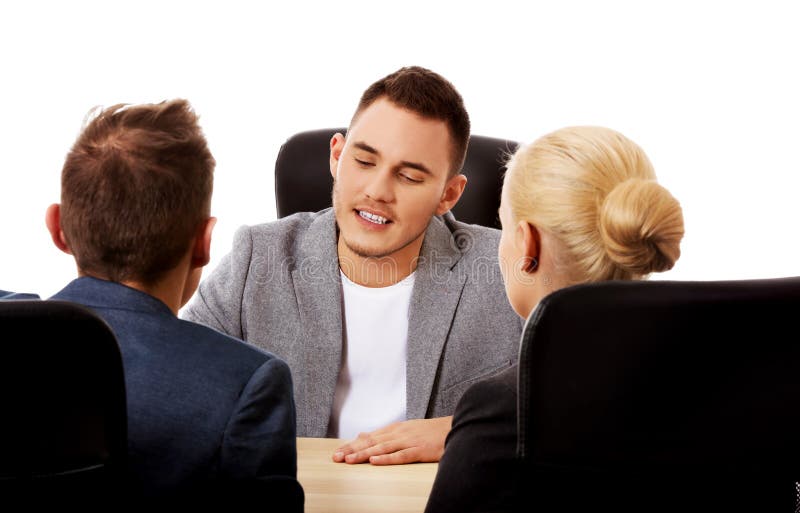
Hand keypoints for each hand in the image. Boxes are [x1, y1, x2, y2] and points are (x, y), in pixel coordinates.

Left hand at [332, 416, 452, 464]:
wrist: (455, 427)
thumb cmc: (431, 432)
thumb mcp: (405, 429)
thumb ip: (384, 434)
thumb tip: (362, 434)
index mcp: (395, 429)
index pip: (369, 438)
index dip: (351, 445)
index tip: (337, 453)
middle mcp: (399, 433)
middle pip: (371, 442)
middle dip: (352, 450)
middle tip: (336, 457)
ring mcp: (409, 441)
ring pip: (382, 448)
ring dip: (364, 454)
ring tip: (349, 460)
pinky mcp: (420, 450)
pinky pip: (401, 455)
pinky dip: (387, 458)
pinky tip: (375, 461)